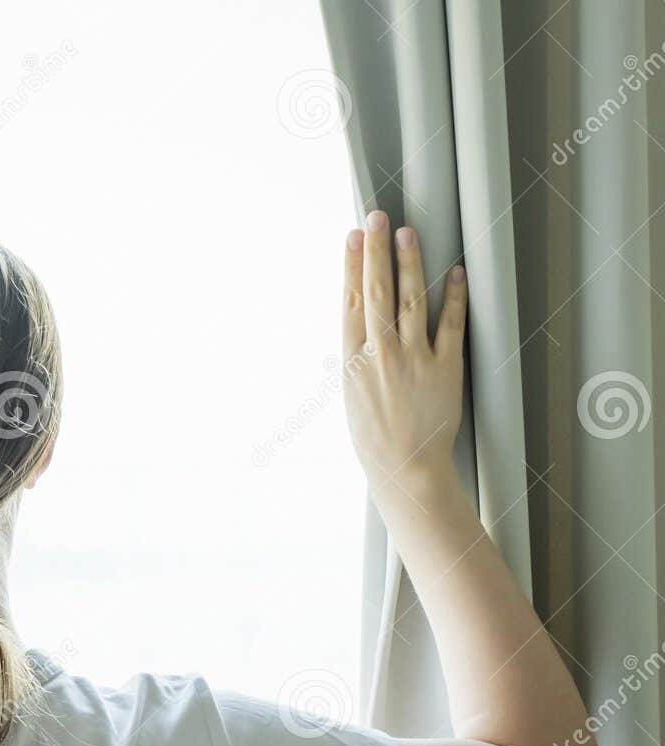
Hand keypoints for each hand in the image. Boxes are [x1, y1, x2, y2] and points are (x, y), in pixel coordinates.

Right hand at [341, 211, 465, 491]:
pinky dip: (454, 297)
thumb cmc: (373, 436)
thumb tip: (353, 324)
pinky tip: (455, 271)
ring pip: (411, 301)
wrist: (405, 468)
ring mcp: (414, 360)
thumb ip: (354, 356)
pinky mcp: (445, 369)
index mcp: (353, 361)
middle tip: (376, 217)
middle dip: (376, 251)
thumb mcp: (350, 395)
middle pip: (377, 293)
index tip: (351, 236)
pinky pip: (450, 325)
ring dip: (410, 263)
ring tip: (408, 233)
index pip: (349, 302)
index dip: (350, 266)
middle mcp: (381, 354)